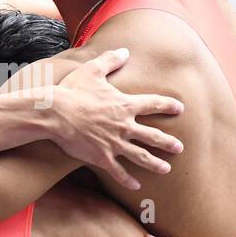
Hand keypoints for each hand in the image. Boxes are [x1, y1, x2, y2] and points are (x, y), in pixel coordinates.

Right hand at [49, 48, 184, 189]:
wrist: (55, 113)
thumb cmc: (72, 91)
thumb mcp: (92, 70)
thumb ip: (110, 60)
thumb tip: (124, 50)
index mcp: (124, 104)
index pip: (153, 104)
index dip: (168, 105)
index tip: (180, 108)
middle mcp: (124, 125)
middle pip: (153, 136)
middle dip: (168, 142)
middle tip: (179, 148)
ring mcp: (114, 143)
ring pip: (140, 156)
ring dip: (155, 163)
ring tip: (166, 169)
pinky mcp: (102, 157)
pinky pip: (118, 171)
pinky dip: (128, 179)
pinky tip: (136, 186)